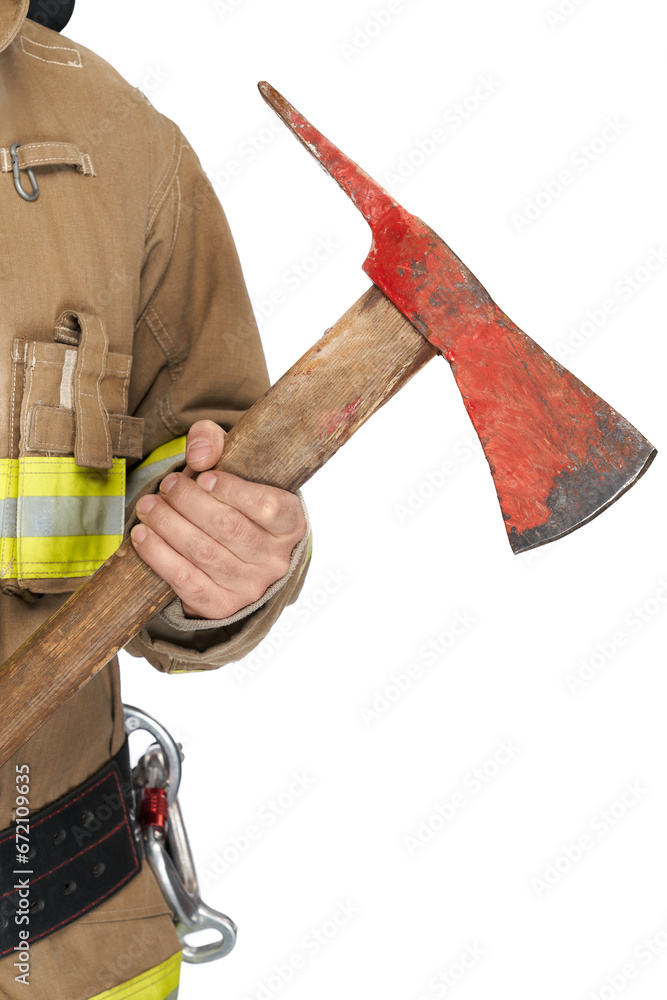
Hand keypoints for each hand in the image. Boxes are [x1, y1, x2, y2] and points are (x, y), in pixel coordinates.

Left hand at [131, 420, 306, 618]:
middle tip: (167, 485)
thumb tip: (198, 455)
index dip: (233, 491)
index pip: (268, 507)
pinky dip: (160, 557)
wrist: (238, 557)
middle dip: (189, 503)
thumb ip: (217, 444)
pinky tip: (142, 537)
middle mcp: (276, 559)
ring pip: (204, 553)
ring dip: (168, 526)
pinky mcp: (221, 606)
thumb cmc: (237, 503)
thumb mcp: (236, 466)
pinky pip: (186, 581)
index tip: (203, 477)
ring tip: (148, 506)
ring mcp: (250, 587)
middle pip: (229, 528)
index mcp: (291, 524)